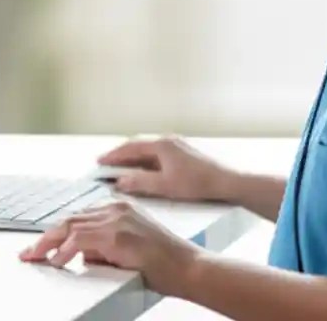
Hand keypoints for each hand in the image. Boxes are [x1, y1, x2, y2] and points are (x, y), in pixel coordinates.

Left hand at [18, 200, 202, 297]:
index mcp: (120, 208)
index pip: (79, 217)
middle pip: (70, 219)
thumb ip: (103, 246)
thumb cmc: (163, 262)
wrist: (187, 266)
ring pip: (70, 227)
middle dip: (45, 237)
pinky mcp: (117, 235)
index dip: (56, 232)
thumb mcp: (128, 248)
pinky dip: (64, 252)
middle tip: (28, 252)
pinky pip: (80, 241)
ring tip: (34, 257)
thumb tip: (79, 255)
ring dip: (48, 244)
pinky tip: (57, 261)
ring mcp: (116, 219)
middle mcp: (116, 208)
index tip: (40, 246)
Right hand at [97, 135, 232, 201]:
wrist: (227, 182)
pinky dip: (146, 162)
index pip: (130, 147)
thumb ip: (139, 183)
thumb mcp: (164, 186)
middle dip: (121, 156)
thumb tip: (119, 182)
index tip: (99, 162)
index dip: (113, 155)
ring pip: (149, 150)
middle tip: (107, 165)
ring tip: (122, 170)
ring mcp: (177, 145)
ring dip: (134, 159)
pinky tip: (145, 172)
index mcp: (161, 145)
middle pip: (138, 146)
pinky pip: (159, 155)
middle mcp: (168, 140)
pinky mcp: (185, 153)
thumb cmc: (197, 183)